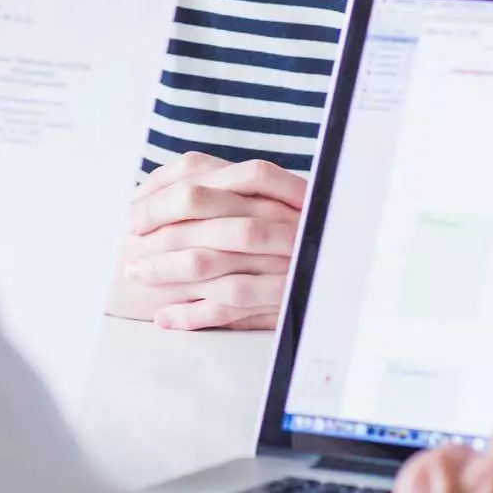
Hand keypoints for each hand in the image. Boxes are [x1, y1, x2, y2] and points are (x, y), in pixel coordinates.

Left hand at [106, 152, 305, 330]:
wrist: (365, 265)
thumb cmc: (312, 232)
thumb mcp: (281, 202)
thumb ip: (237, 190)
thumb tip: (178, 183)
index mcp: (270, 187)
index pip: (203, 174)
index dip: (161, 190)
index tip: (134, 206)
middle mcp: (276, 217)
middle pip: (201, 210)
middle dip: (154, 226)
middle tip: (127, 240)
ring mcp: (281, 258)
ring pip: (209, 260)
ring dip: (164, 268)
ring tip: (135, 273)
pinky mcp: (285, 297)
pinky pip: (229, 307)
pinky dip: (192, 314)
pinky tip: (166, 318)